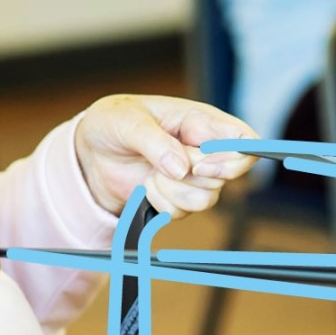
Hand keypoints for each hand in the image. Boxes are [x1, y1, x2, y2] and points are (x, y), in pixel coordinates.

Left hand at [73, 95, 257, 217]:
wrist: (89, 152)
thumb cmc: (112, 122)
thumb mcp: (127, 121)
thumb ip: (155, 141)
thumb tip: (182, 168)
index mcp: (202, 122)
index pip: (246, 141)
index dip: (235, 159)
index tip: (201, 166)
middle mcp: (204, 150)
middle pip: (228, 175)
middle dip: (191, 176)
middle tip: (162, 166)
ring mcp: (192, 176)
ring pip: (206, 199)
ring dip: (172, 192)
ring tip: (150, 175)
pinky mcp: (176, 197)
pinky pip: (180, 213)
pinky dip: (158, 203)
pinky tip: (144, 187)